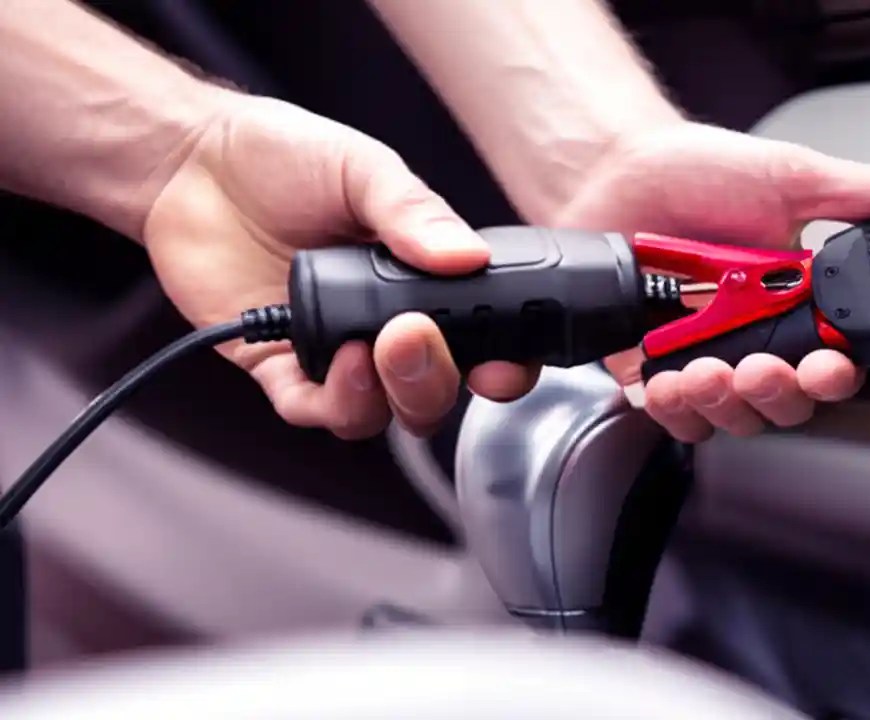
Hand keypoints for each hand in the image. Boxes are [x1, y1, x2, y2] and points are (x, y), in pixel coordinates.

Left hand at [143, 93, 534, 438]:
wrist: (193, 161)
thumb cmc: (283, 156)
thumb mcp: (363, 167)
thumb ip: (415, 212)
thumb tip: (468, 255)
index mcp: (424, 281)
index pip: (482, 340)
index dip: (503, 365)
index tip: (504, 365)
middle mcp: (385, 324)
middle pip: (435, 390)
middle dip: (437, 380)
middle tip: (418, 340)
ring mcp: (334, 350)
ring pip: (383, 411)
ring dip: (389, 394)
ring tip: (374, 349)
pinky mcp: (279, 366)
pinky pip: (314, 409)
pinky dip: (334, 400)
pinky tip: (338, 361)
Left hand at [553, 121, 869, 442]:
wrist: (614, 169)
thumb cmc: (698, 171)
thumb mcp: (789, 176)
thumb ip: (865, 193)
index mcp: (798, 300)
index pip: (835, 360)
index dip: (834, 377)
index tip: (826, 367)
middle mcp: (756, 335)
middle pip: (786, 403)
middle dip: (777, 395)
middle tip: (759, 367)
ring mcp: (705, 355)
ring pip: (733, 416)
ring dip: (723, 405)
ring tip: (704, 370)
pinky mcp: (655, 367)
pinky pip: (673, 415)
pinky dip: (672, 410)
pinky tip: (666, 382)